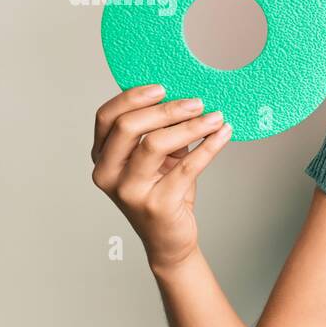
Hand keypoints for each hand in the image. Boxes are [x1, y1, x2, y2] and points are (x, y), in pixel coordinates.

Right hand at [90, 84, 231, 270]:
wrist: (169, 240)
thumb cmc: (164, 193)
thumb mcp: (157, 158)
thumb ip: (160, 130)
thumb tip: (184, 95)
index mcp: (102, 157)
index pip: (106, 118)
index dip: (132, 97)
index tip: (162, 87)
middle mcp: (108, 174)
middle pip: (127, 127)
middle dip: (165, 109)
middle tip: (197, 101)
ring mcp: (129, 191)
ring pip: (155, 144)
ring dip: (190, 126)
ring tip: (215, 117)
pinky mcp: (156, 205)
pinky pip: (186, 167)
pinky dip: (208, 147)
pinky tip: (223, 135)